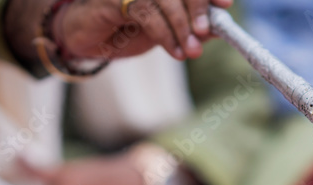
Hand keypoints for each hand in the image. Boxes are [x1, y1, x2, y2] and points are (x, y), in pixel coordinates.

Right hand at [57, 0, 232, 60]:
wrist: (86, 39)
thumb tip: (217, 28)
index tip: (225, 4)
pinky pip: (146, 12)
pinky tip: (174, 51)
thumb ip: (191, 27)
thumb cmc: (127, 30)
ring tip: (191, 51)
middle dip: (198, 7)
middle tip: (205, 33)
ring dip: (181, 26)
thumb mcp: (166, 30)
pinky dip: (164, 34)